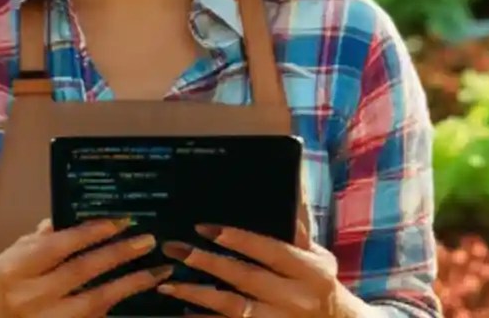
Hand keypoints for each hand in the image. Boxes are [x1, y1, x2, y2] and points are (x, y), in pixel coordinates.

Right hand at [0, 217, 172, 317]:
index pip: (57, 246)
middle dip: (117, 253)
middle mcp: (31, 296)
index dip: (89, 233)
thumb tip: (69, 218)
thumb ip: (40, 238)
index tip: (119, 222)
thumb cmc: (11, 284)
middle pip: (81, 271)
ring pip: (96, 300)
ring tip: (157, 271)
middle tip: (146, 240)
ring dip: (130, 283)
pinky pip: (98, 317)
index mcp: (15, 269)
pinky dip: (120, 304)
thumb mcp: (15, 256)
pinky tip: (140, 292)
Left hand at [154, 215, 358, 317]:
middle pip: (245, 278)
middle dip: (207, 263)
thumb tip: (292, 183)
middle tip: (175, 249)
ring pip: (232, 309)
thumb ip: (298, 226)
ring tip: (167, 284)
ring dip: (197, 295)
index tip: (204, 228)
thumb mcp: (318, 255)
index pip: (269, 251)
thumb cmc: (320, 284)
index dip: (237, 239)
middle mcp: (294, 298)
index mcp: (309, 271)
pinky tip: (182, 312)